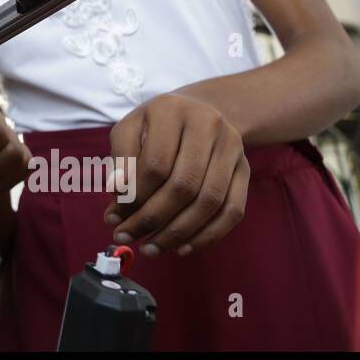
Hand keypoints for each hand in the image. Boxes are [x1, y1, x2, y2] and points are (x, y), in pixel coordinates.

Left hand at [104, 92, 249, 256]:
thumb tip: (117, 196)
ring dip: (177, 233)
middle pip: (183, 185)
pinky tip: (182, 248)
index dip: (134, 196)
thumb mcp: (129, 130)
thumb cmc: (155, 126)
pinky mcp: (245, 170)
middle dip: (152, 219)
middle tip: (127, 237)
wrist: (199, 111)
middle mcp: (208, 125)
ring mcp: (232, 148)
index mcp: (171, 111)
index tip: (113, 218)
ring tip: (150, 248)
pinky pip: (232, 211)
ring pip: (209, 202)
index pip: (155, 164)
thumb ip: (120, 161)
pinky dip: (207, 235)